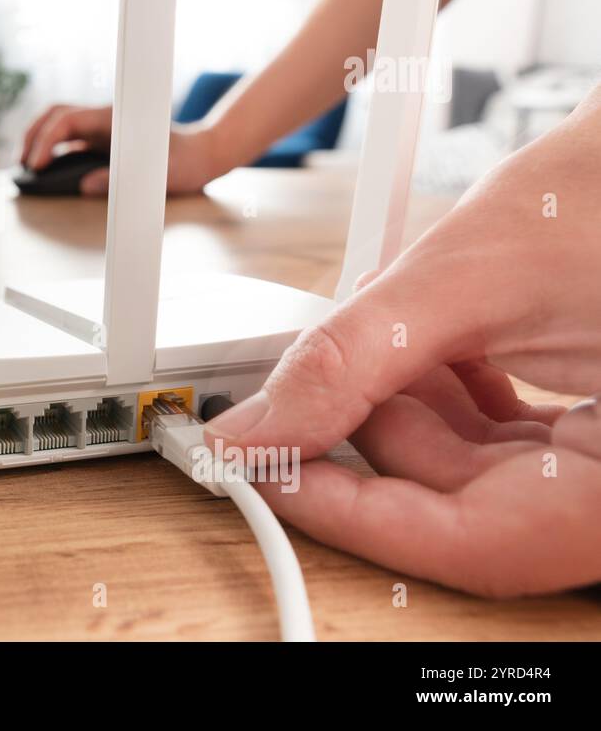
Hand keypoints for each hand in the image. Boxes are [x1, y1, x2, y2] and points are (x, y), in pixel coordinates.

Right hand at [18, 103, 217, 194]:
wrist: (199, 155)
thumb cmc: (181, 162)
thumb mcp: (155, 176)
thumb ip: (120, 179)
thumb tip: (84, 186)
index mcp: (113, 118)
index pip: (67, 121)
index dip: (46, 142)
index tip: (36, 166)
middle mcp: (103, 118)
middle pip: (56, 114)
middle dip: (33, 136)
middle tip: (22, 165)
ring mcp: (101, 127)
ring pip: (59, 123)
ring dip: (39, 139)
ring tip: (26, 166)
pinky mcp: (101, 139)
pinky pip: (69, 138)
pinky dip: (52, 149)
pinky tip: (45, 169)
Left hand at [205, 90, 600, 596]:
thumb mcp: (462, 278)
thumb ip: (350, 359)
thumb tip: (254, 431)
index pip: (472, 542)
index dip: (353, 513)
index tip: (268, 476)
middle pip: (463, 505)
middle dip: (370, 434)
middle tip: (295, 391)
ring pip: (471, 469)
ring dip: (401, 403)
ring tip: (373, 332)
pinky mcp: (594, 422)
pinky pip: (498, 437)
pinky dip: (440, 393)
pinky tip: (416, 343)